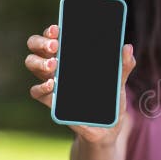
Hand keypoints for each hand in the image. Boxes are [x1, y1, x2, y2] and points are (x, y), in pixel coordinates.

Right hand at [24, 24, 136, 145]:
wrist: (107, 131)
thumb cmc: (111, 103)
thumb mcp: (119, 84)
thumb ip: (124, 67)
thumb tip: (127, 47)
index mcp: (73, 58)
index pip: (55, 37)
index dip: (52, 30)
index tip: (58, 28)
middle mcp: (59, 67)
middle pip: (36, 46)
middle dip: (40, 42)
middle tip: (55, 45)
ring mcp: (53, 84)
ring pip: (32, 64)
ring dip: (40, 62)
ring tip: (54, 64)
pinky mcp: (52, 102)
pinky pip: (36, 92)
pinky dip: (41, 87)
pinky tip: (52, 85)